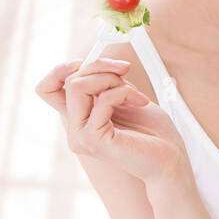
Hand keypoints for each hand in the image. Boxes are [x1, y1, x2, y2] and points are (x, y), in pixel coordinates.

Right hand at [34, 57, 192, 189]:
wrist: (171, 158)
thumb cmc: (152, 130)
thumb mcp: (124, 95)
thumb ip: (104, 82)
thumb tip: (91, 61)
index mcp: (79, 118)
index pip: (47, 89)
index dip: (60, 69)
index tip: (88, 62)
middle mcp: (75, 129)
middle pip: (68, 80)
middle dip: (101, 67)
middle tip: (126, 71)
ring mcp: (81, 137)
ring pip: (78, 86)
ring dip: (111, 79)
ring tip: (135, 92)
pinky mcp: (94, 141)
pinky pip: (101, 101)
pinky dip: (123, 92)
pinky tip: (140, 101)